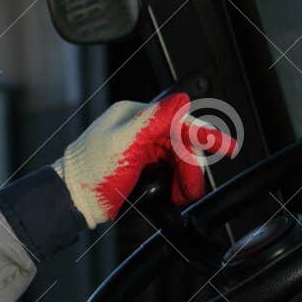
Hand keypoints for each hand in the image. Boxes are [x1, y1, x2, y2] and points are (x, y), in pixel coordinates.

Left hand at [52, 93, 238, 227]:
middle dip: (190, 167)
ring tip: (181, 196)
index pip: (178, 120)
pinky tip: (173, 194)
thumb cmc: (89, 174)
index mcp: (134, 115)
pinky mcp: (141, 165)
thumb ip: (152, 121)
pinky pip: (169, 171)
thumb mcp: (122, 145)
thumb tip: (180, 100)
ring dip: (184, 179)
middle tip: (191, 189)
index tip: (228, 146)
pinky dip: (176, 184)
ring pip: (178, 159)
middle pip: (181, 142)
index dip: (205, 134)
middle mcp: (138, 127)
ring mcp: (140, 147)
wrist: (72, 202)